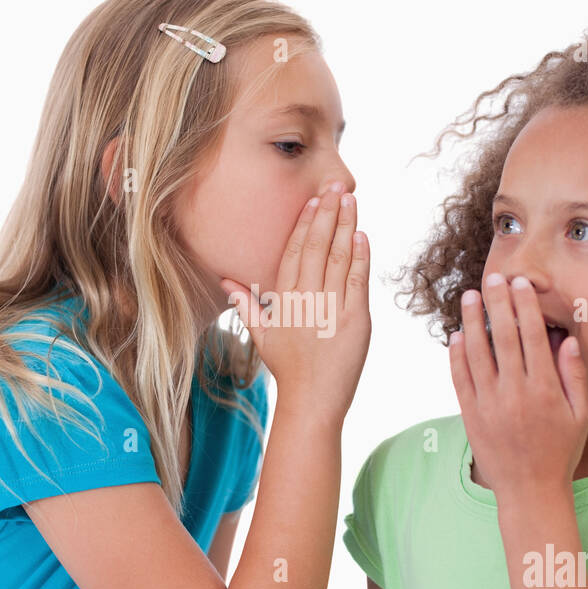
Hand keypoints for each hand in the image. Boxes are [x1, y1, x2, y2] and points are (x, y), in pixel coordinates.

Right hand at [221, 184, 370, 423]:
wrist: (311, 402)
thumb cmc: (288, 370)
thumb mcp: (262, 336)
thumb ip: (246, 305)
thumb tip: (226, 282)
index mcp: (283, 302)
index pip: (293, 253)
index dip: (303, 224)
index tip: (313, 201)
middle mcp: (304, 301)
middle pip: (315, 247)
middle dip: (326, 214)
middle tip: (335, 186)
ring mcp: (330, 310)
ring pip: (337, 258)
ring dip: (345, 226)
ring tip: (350, 199)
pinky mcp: (354, 321)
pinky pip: (356, 282)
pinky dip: (360, 257)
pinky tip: (361, 235)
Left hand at [448, 273, 587, 495]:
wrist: (530, 491)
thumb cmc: (561, 452)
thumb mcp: (580, 415)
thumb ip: (575, 376)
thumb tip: (567, 340)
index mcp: (545, 389)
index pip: (532, 337)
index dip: (525, 307)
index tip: (520, 285)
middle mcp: (515, 393)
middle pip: (503, 337)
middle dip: (497, 304)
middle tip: (492, 278)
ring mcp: (489, 404)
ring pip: (477, 353)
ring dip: (471, 322)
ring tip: (468, 297)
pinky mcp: (470, 415)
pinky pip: (460, 379)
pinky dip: (456, 356)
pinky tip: (456, 336)